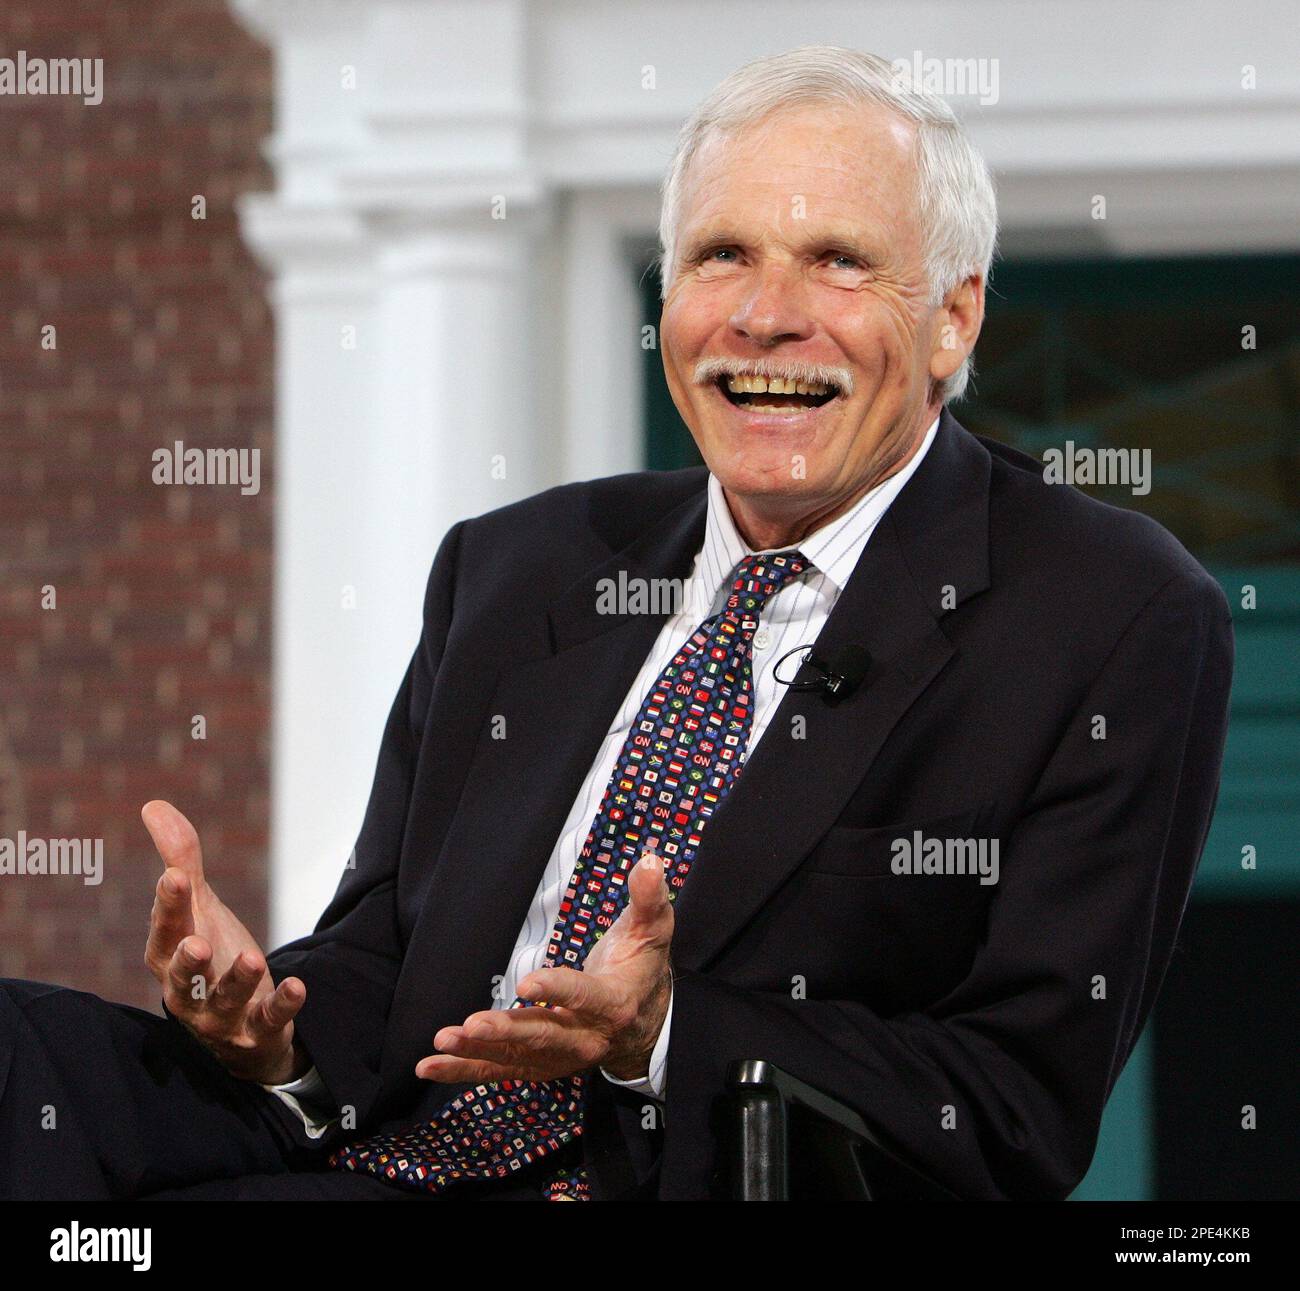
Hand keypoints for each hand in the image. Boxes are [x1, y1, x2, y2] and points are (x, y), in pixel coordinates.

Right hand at [141, 800, 308, 1084]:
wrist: (238, 1022)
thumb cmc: (211, 955)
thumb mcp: (200, 906)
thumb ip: (181, 859)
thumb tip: (154, 806)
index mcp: (169, 955)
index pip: (165, 930)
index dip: (168, 906)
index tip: (174, 877)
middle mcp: (187, 991)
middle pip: (182, 978)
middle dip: (187, 962)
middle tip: (197, 942)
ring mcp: (222, 1015)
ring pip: (225, 1002)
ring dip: (237, 982)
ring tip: (253, 959)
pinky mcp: (257, 1030)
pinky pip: (269, 1021)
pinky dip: (282, 1005)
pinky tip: (296, 986)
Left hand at [417, 849, 673, 1084]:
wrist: (647, 1024)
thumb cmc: (642, 967)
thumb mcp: (654, 930)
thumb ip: (649, 898)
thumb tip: (650, 860)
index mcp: (614, 1004)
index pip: (585, 997)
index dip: (557, 992)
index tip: (526, 984)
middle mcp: (586, 1038)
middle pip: (544, 1036)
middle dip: (507, 1032)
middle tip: (472, 1024)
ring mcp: (560, 1056)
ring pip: (516, 1057)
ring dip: (476, 1052)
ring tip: (443, 1042)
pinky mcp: (538, 1064)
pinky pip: (499, 1070)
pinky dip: (464, 1070)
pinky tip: (430, 1066)